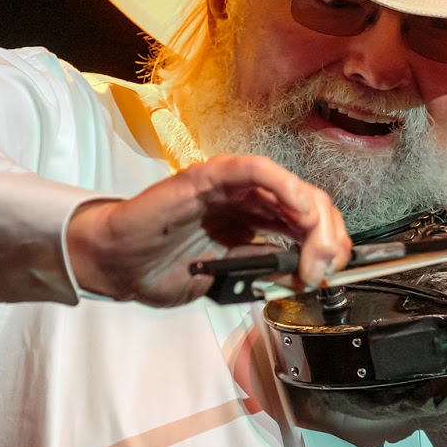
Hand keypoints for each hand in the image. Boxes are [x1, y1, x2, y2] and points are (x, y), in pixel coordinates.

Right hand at [66, 155, 350, 305]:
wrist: (117, 265)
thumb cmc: (162, 268)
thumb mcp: (229, 277)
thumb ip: (264, 271)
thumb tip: (303, 277)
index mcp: (253, 219)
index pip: (308, 222)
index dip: (328, 244)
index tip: (329, 273)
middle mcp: (246, 198)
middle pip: (308, 203)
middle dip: (327, 237)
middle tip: (324, 268)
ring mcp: (228, 185)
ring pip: (290, 186)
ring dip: (313, 217)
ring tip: (315, 249)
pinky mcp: (207, 177)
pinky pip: (253, 169)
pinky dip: (283, 184)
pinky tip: (298, 208)